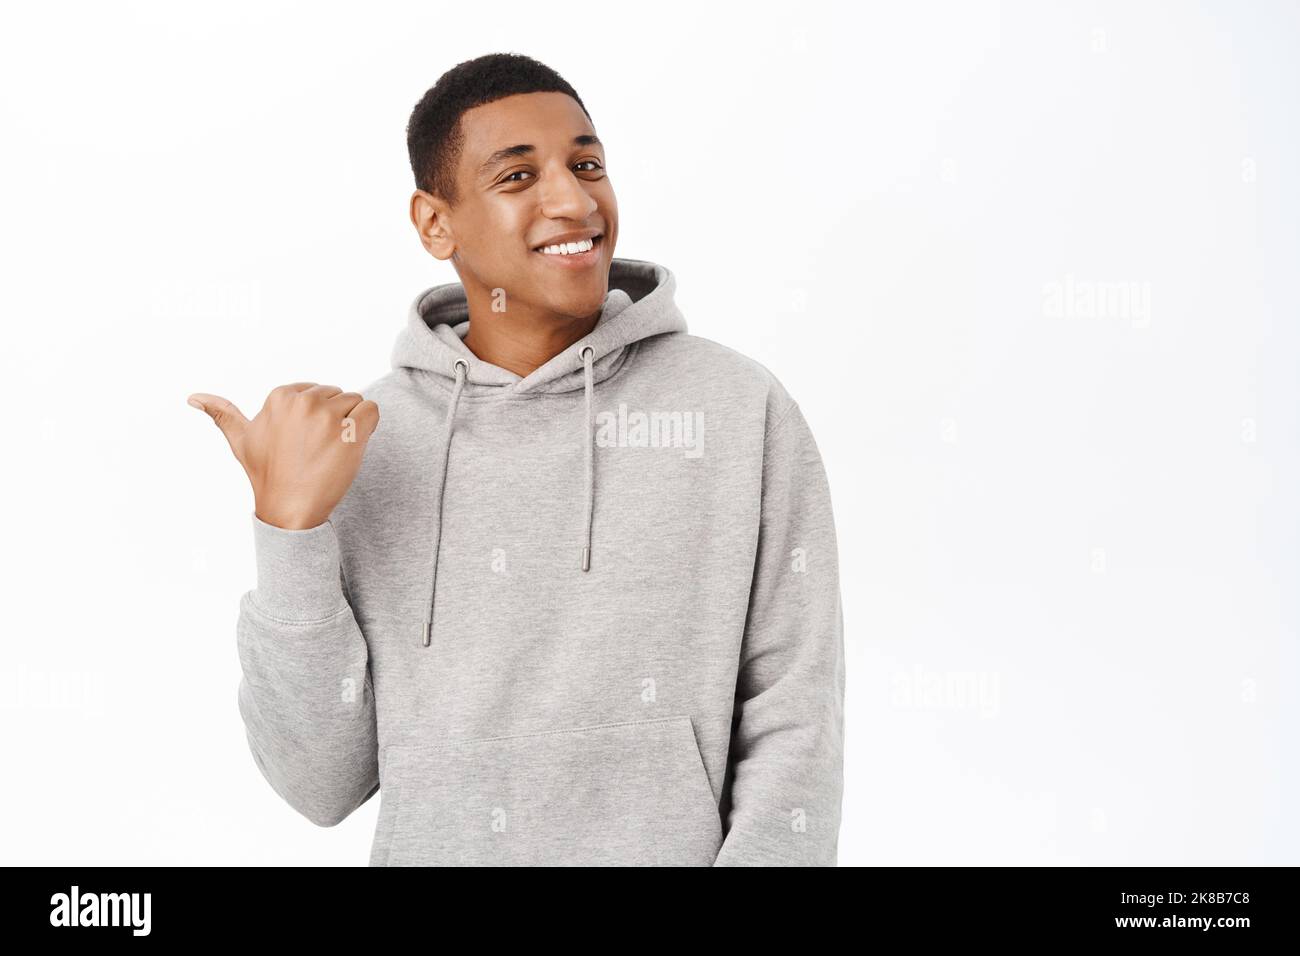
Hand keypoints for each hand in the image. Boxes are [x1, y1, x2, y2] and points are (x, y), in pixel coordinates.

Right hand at [188, 383, 379, 529]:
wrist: (290, 508)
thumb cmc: (266, 475)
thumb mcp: (240, 440)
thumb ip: (221, 414)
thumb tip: (192, 397)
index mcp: (280, 396)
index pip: (315, 390)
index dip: (314, 416)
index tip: (301, 441)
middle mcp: (304, 401)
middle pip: (337, 395)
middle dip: (333, 418)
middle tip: (316, 449)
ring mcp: (328, 416)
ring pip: (355, 402)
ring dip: (351, 424)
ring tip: (331, 450)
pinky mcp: (351, 432)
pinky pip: (372, 411)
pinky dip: (368, 427)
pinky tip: (351, 447)